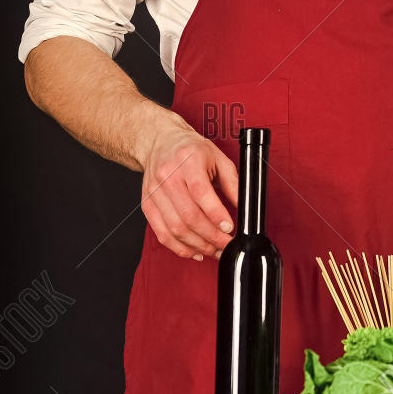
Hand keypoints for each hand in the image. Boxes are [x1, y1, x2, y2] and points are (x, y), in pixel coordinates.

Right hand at [139, 122, 236, 259]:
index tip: (230, 228)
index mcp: (188, 162)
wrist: (160, 142)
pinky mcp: (147, 205)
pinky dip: (178, 247)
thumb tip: (245, 206)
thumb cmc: (191, 149)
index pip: (201, 193)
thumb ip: (233, 183)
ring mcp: (154, 193)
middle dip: (210, 236)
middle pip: (188, 216)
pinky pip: (161, 233)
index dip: (216, 215)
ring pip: (174, 228)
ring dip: (197, 245)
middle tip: (226, 244)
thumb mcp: (219, 158)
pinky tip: (195, 251)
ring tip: (214, 250)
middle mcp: (168, 177)